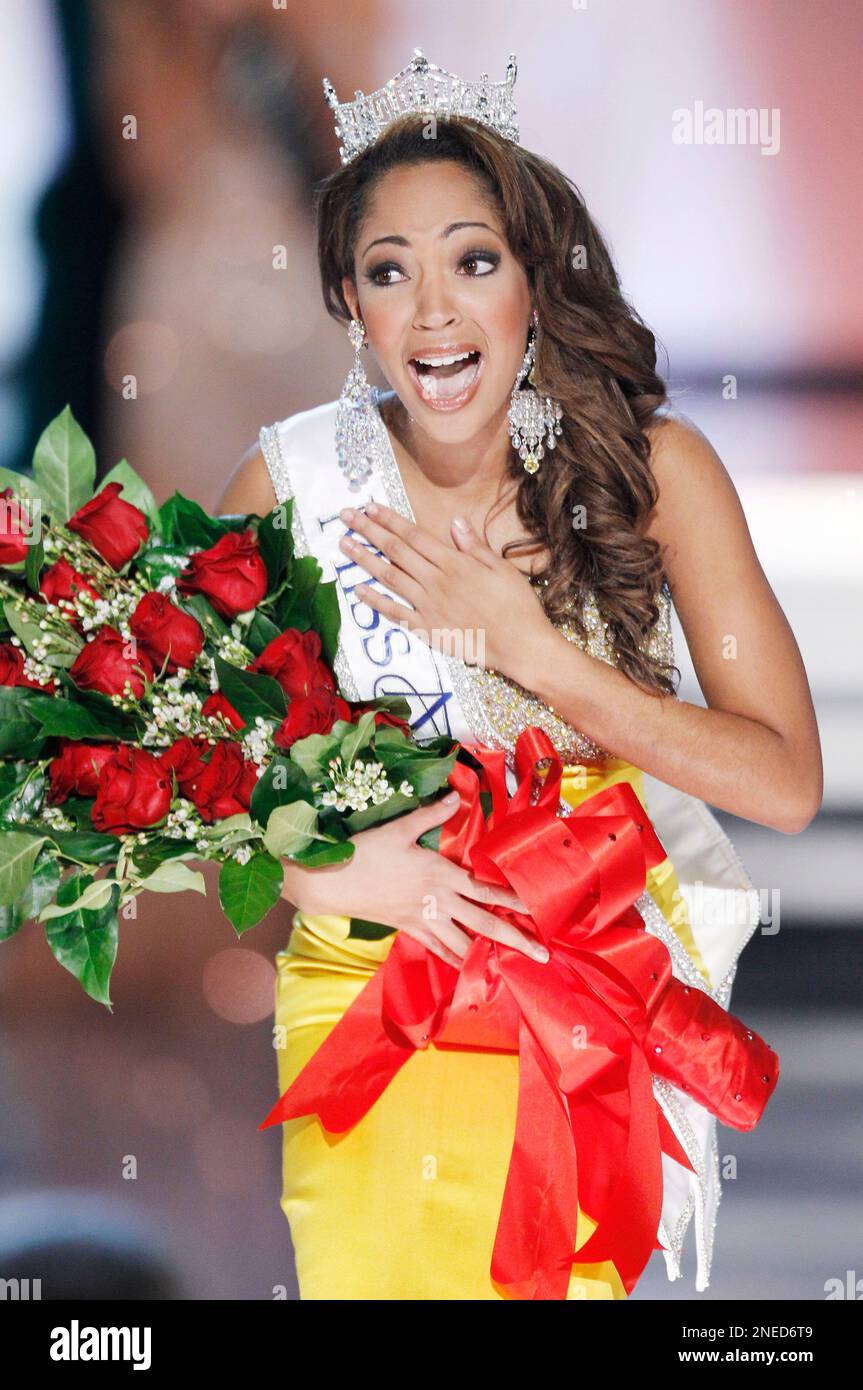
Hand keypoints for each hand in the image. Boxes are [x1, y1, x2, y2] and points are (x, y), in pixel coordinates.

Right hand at [280, 791, 549, 967]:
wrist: (330, 883)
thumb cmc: (365, 852)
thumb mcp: (399, 829)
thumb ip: (431, 813)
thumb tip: (456, 796)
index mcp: (439, 874)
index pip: (485, 890)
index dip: (514, 900)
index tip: (538, 909)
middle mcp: (437, 901)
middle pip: (484, 923)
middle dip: (515, 938)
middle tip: (542, 953)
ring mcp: (423, 920)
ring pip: (464, 943)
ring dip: (490, 954)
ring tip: (513, 966)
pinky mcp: (408, 929)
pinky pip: (438, 948)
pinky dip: (456, 959)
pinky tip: (469, 968)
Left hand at [336, 501, 554, 678]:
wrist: (520, 645)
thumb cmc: (516, 605)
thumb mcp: (500, 567)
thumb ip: (474, 545)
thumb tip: (454, 521)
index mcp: (454, 563)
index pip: (414, 535)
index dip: (389, 519)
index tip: (369, 506)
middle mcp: (436, 581)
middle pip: (395, 551)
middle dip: (369, 531)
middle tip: (345, 516)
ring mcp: (428, 606)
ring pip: (390, 577)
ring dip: (364, 559)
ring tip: (343, 545)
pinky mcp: (427, 629)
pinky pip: (395, 613)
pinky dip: (375, 601)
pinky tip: (357, 590)